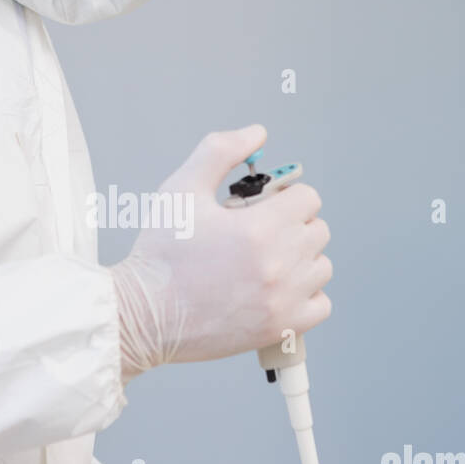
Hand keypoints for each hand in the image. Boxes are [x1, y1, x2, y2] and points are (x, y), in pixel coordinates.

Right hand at [110, 124, 331, 379]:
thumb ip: (220, 151)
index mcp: (259, 228)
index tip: (263, 208)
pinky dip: (306, 296)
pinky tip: (277, 290)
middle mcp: (279, 266)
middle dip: (293, 225)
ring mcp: (283, 300)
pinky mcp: (281, 328)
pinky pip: (321, 306)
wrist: (143, 315)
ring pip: (321, 267)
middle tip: (259, 233)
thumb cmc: (159, 255)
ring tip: (266, 262)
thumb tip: (257, 134)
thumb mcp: (181, 189)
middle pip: (318, 231)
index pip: (308, 197)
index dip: (285, 196)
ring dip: (301, 260)